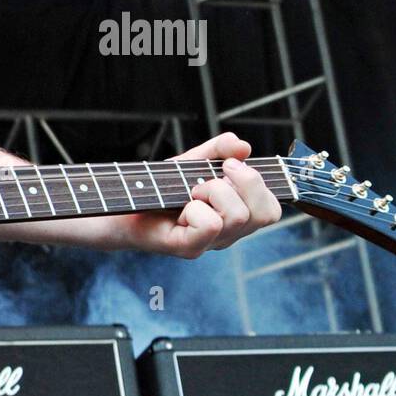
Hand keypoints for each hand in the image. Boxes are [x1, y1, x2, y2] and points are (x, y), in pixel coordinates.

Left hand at [117, 132, 281, 258]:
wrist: (123, 200)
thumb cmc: (160, 184)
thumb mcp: (193, 160)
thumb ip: (219, 149)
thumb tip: (243, 146)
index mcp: (235, 215)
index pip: (273, 209)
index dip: (259, 183)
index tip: (229, 166)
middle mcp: (228, 234)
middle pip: (266, 213)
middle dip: (244, 182)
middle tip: (212, 176)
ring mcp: (210, 244)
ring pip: (238, 216)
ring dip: (213, 191)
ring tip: (190, 191)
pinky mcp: (188, 248)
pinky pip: (209, 225)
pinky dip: (195, 208)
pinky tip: (180, 207)